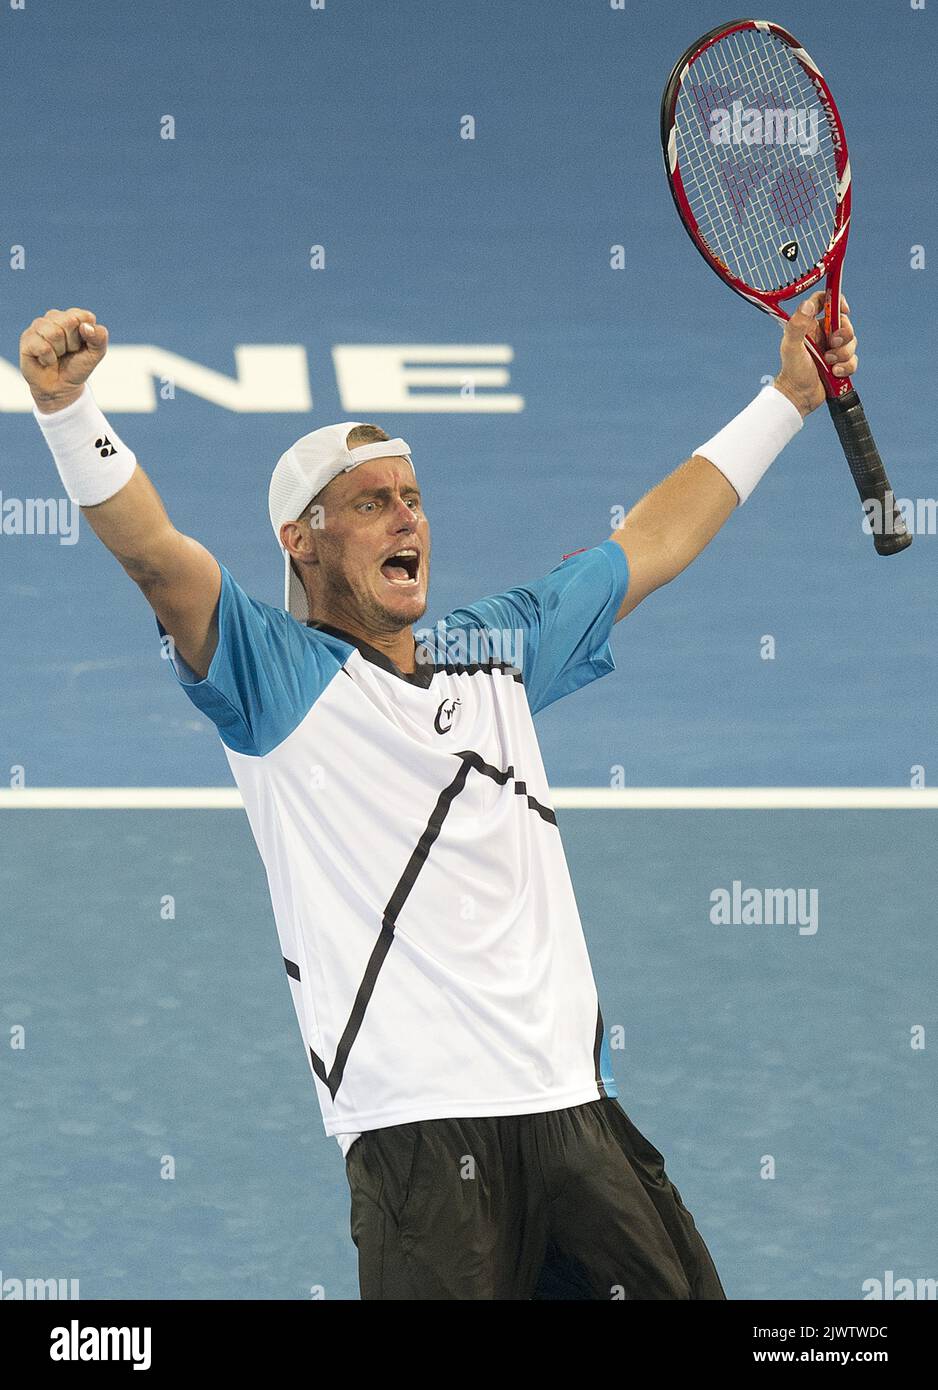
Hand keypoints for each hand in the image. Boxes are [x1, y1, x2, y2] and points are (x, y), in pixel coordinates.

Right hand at [20, 307, 108, 412]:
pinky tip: (46, 360)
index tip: (81, 346)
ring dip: (59, 351)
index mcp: (73, 316)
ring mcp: (38, 326)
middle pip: (69, 321)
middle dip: (73, 343)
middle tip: (68, 352)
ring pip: (54, 333)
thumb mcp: (96, 353)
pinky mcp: (26, 339)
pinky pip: (42, 346)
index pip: (84, 316)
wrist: (61, 388)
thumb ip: (100, 337)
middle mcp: (54, 317)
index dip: (87, 336)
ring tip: (56, 355)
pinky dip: (48, 359)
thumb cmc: (77, 367)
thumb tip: (86, 327)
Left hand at [773, 290, 857, 417]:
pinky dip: (846, 367)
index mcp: (810, 325)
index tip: (843, 309)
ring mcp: (832, 349)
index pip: (824, 301)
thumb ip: (797, 325)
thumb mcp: (791, 347)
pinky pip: (853, 359)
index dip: (836, 300)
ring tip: (829, 364)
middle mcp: (822, 334)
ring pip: (851, 342)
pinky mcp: (840, 363)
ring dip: (843, 354)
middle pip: (844, 323)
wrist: (798, 396)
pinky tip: (835, 373)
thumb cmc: (791, 371)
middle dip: (843, 335)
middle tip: (831, 345)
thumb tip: (808, 304)